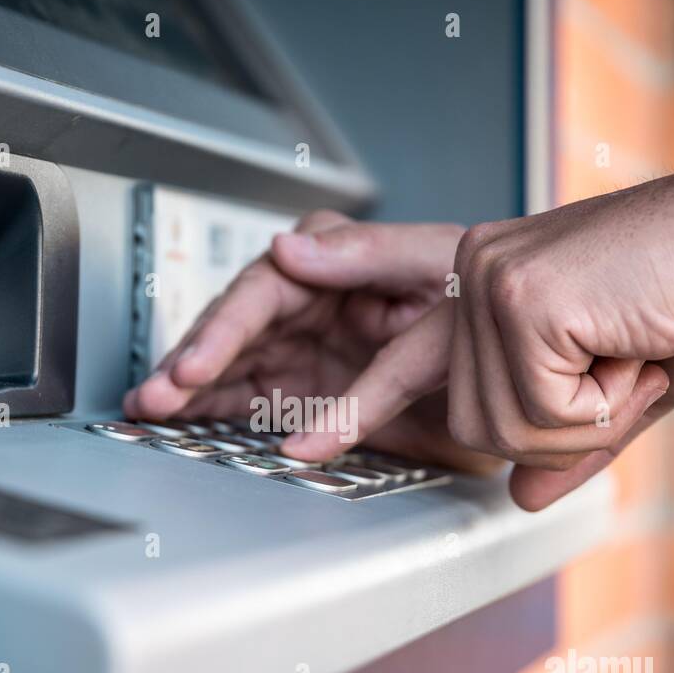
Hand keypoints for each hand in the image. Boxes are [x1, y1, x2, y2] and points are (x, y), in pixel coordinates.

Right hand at [123, 210, 503, 474]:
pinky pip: (253, 404)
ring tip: (149, 412)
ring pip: (233, 368)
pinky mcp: (309, 393)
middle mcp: (311, 302)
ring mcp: (307, 349)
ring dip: (190, 391)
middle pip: (234, 331)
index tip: (198, 361)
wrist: (525, 372)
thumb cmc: (489, 298)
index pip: (264, 290)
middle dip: (190, 362)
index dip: (225, 327)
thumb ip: (366, 255)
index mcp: (335, 261)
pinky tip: (183, 425)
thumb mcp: (439, 264)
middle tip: (157, 395)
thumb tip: (289, 246)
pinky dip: (217, 416)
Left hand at [285, 160, 673, 508]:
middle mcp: (470, 273)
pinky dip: (604, 403)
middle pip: (468, 422)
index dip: (353, 369)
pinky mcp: (519, 297)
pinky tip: (633, 345)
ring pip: (502, 427)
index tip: (297, 395)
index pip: (403, 330)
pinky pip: (541, 411)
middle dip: (558, 425)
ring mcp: (487, 282)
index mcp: (485, 284)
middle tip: (623, 368)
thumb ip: (567, 440)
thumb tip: (522, 497)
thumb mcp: (626, 384)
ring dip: (588, 413)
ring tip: (631, 350)